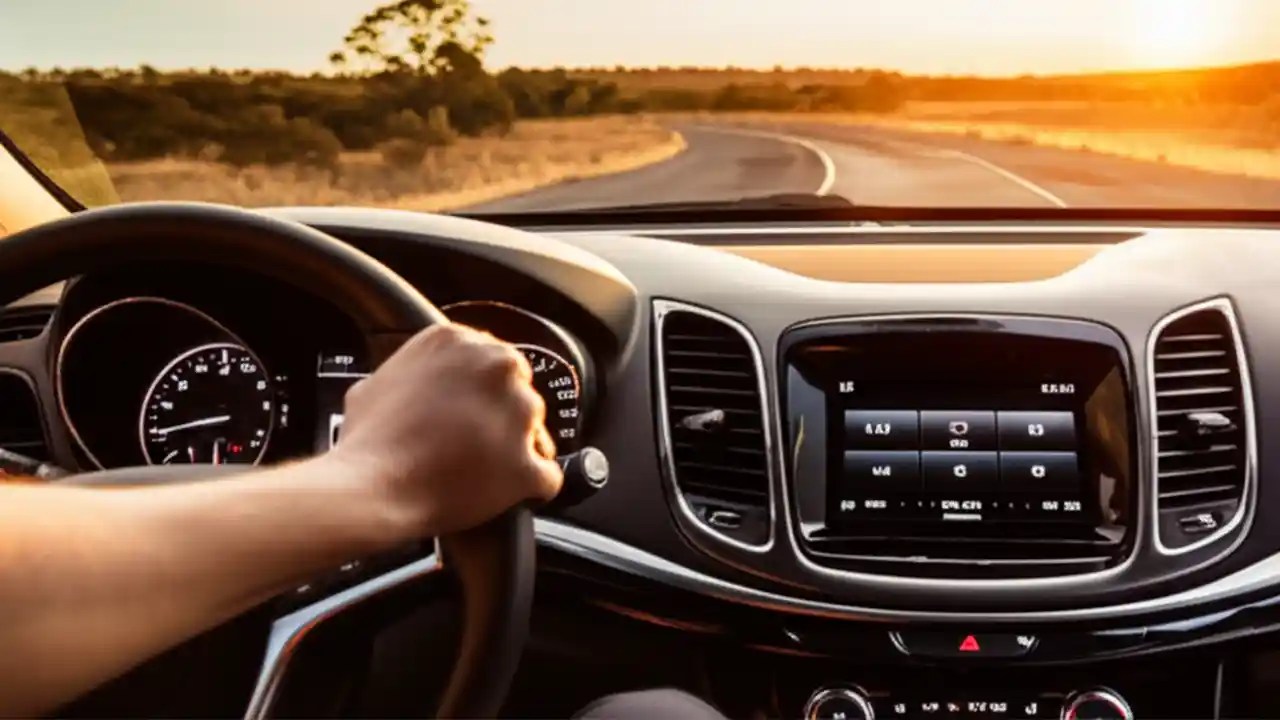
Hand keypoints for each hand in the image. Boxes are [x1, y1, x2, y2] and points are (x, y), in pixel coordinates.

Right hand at [328, 324, 562, 536]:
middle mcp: (495, 367)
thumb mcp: (379, 381)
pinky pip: (548, 477)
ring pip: (538, 434)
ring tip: (480, 473)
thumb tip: (421, 379)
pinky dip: (531, 489)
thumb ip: (416, 369)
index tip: (472, 411)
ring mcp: (518, 413)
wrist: (369, 490)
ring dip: (516, 452)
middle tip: (473, 444)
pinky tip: (506, 496)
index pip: (495, 362)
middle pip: (520, 392)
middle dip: (503, 418)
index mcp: (459, 341)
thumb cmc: (368, 442)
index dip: (483, 393)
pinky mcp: (528, 463)